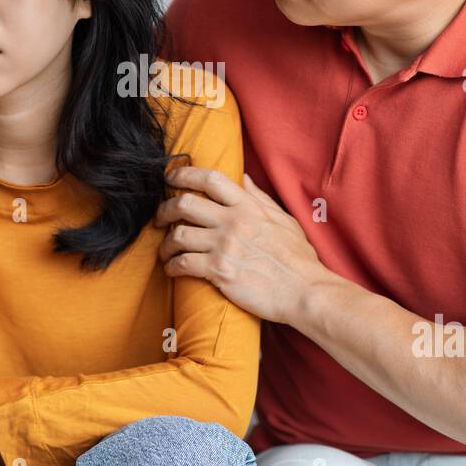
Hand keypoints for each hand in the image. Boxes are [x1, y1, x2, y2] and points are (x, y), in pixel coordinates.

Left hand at [154, 167, 332, 324]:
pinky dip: (172, 266)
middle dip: (164, 210)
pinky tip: (173, 269)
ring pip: (178, 235)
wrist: (306, 292)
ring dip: (166, 244)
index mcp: (249, 206)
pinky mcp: (220, 271)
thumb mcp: (284, 220)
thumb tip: (243, 178)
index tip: (170, 178)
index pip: (210, 179)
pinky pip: (183, 263)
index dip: (184, 174)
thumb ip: (260, 198)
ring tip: (166, 251)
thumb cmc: (298, 259)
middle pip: (184, 204)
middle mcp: (234, 222)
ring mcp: (225, 246)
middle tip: (159, 220)